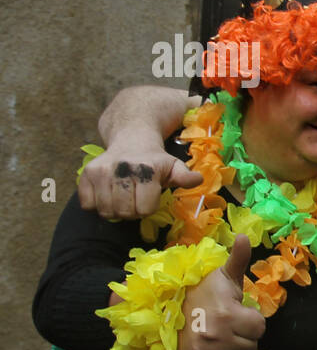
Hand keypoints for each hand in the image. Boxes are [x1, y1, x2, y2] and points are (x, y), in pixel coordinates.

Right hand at [78, 138, 202, 219]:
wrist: (132, 137)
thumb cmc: (155, 159)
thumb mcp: (174, 166)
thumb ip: (184, 177)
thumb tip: (197, 180)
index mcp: (146, 170)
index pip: (144, 209)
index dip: (148, 207)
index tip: (149, 197)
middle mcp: (122, 169)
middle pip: (125, 212)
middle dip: (132, 211)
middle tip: (135, 198)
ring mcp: (101, 171)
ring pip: (105, 210)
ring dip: (115, 210)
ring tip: (122, 196)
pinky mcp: (86, 173)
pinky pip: (87, 205)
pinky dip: (96, 204)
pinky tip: (107, 193)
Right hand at [178, 234, 266, 349]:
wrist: (170, 305)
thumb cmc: (204, 290)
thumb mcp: (224, 274)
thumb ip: (239, 258)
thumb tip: (245, 235)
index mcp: (228, 314)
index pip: (260, 328)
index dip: (252, 320)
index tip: (239, 312)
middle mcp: (216, 336)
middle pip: (251, 345)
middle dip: (244, 335)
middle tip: (229, 323)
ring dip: (234, 349)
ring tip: (222, 334)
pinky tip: (214, 346)